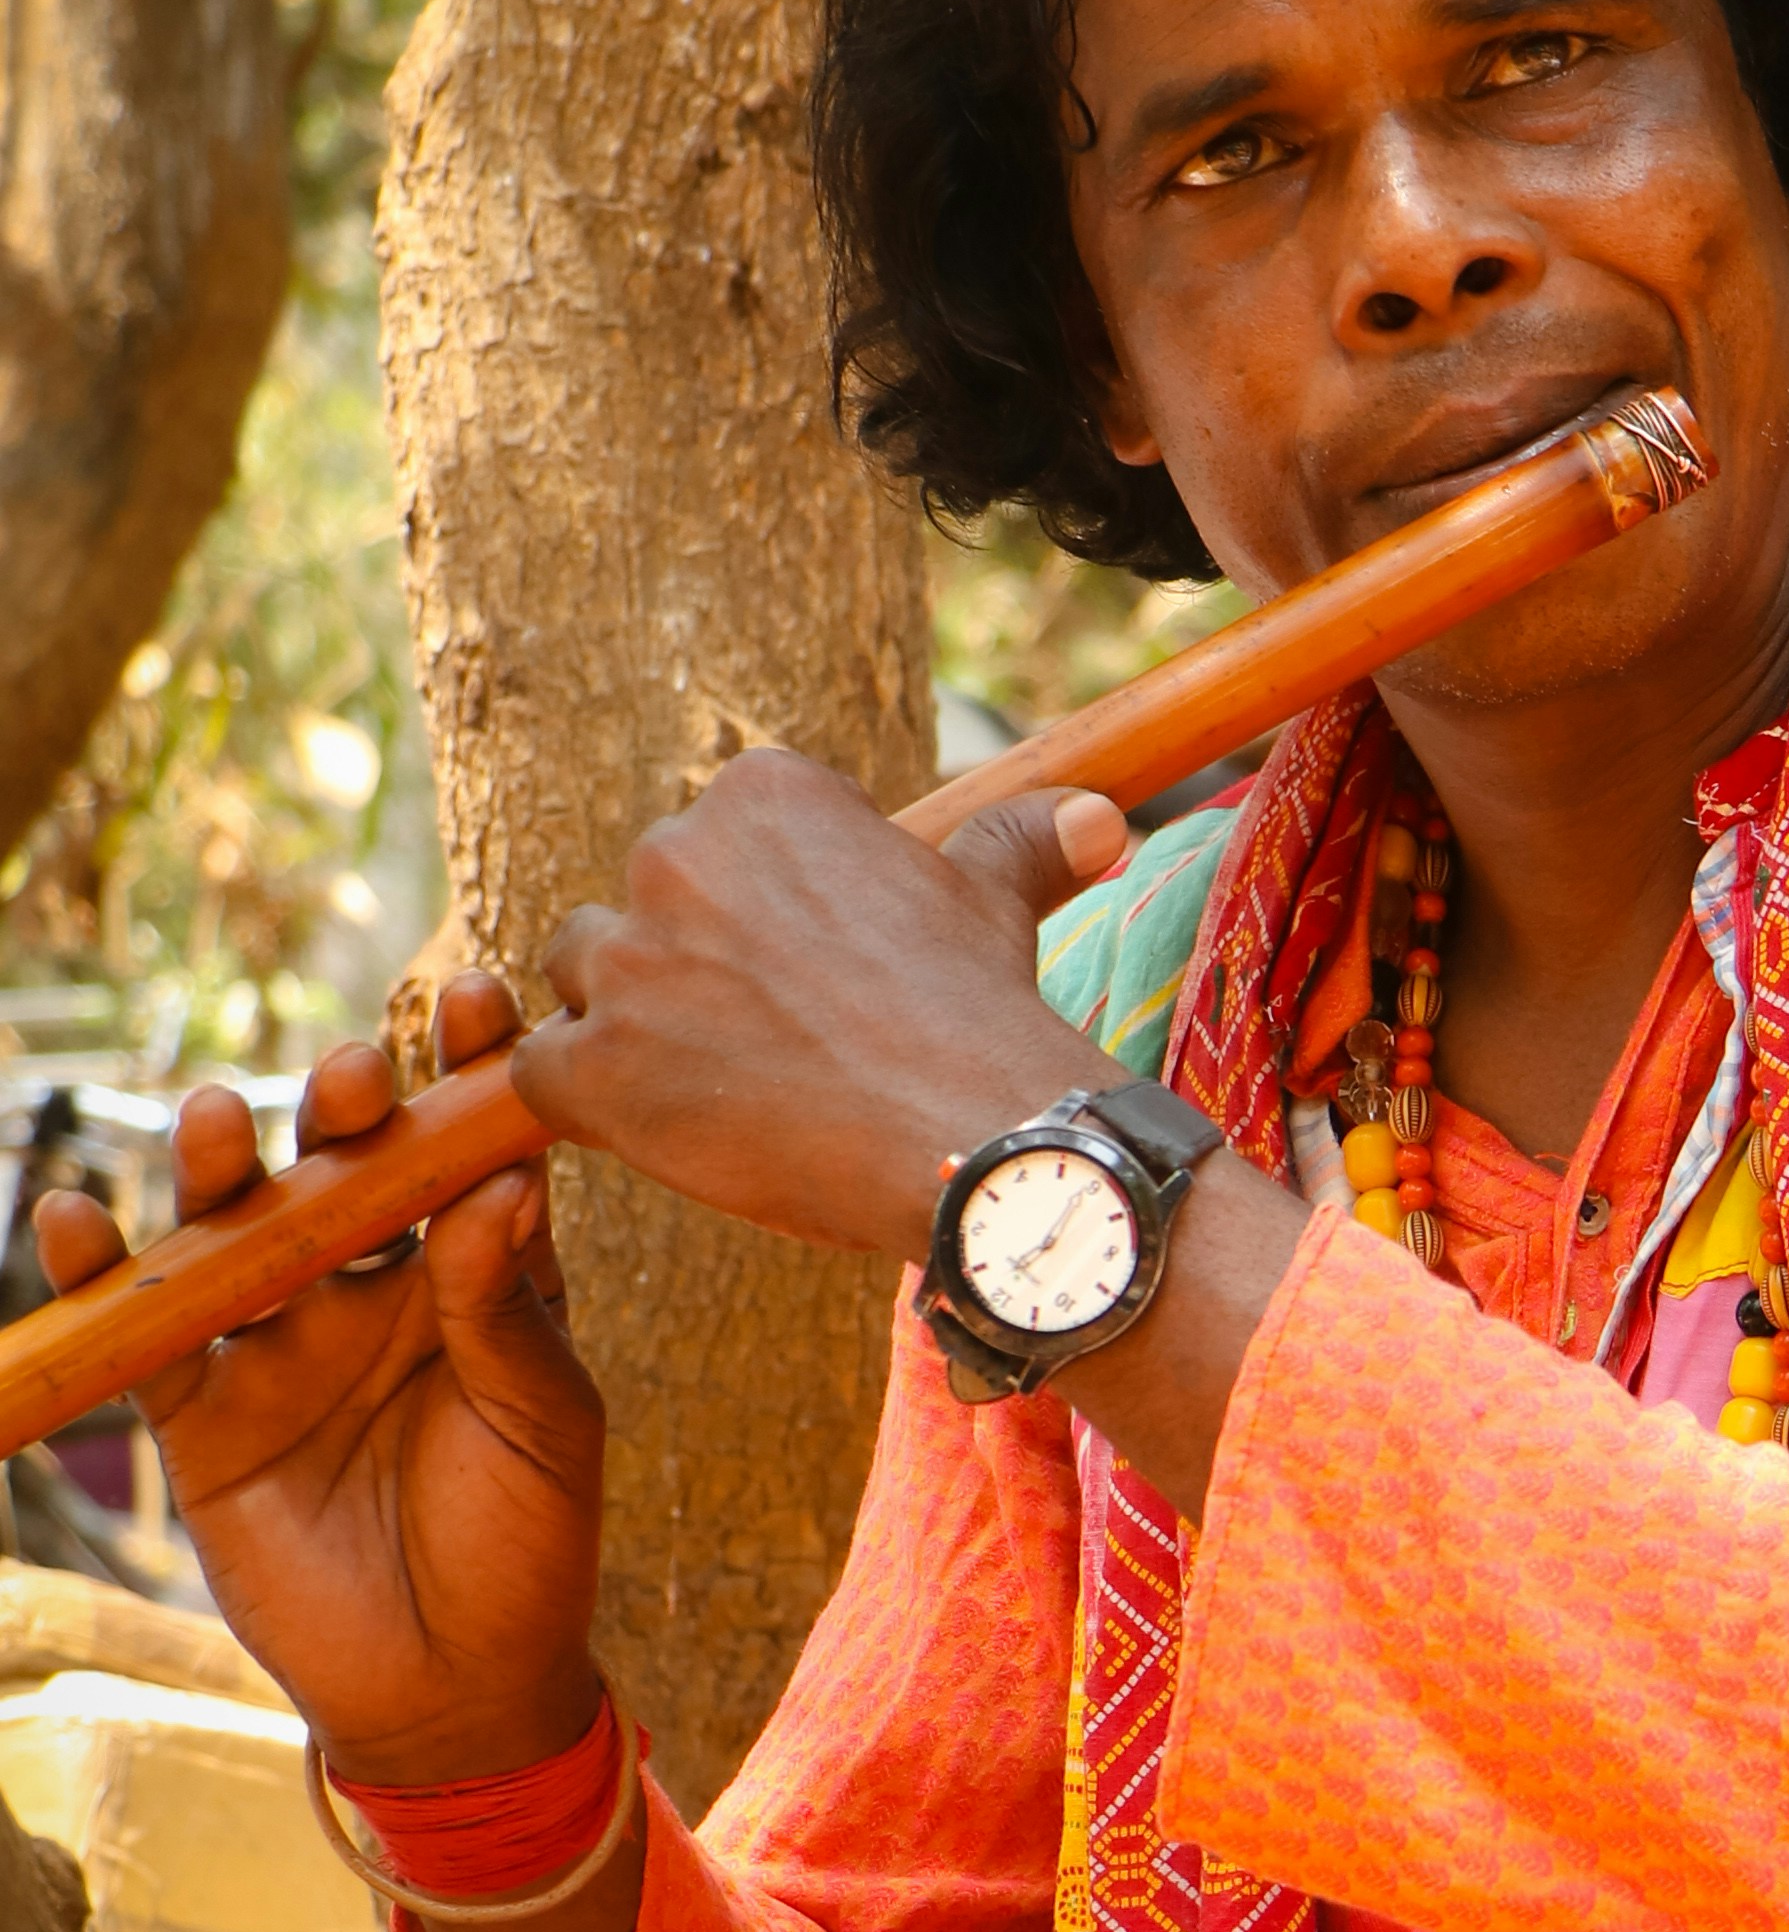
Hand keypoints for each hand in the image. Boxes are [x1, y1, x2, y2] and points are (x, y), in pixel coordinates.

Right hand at [33, 974, 604, 1785]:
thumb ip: (507, 1308)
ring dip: (221, 1165)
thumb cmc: (529, 1543)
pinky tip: (80, 1219)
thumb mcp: (544, 1423)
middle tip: (354, 1074)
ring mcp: (281, 1341)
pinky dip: (103, 1271)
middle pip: (344, 1165)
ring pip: (236, 1225)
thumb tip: (502, 1181)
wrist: (457, 1688)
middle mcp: (374, 1284)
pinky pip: (143, 1329)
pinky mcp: (201, 1413)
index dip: (470, 1068)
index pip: (470, 1146)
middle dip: (343, 1105)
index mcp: (478, 1271)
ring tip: (220, 1124)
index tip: (477, 997)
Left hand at [512, 749, 1131, 1259]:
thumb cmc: (984, 1014)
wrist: (977, 1139)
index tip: (809, 968)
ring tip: (722, 1081)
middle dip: (688, 962)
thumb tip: (1099, 819)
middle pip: (645, 905)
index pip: (715, 841)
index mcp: (765, 793)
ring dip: (631, 1023)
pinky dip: (589, 1102)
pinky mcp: (592, 1066)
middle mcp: (677, 854)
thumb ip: (1020, 842)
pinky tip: (668, 1126)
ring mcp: (628, 961)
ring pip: (587, 976)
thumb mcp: (998, 900)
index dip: (756, 913)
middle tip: (772, 1034)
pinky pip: (545, 1072)